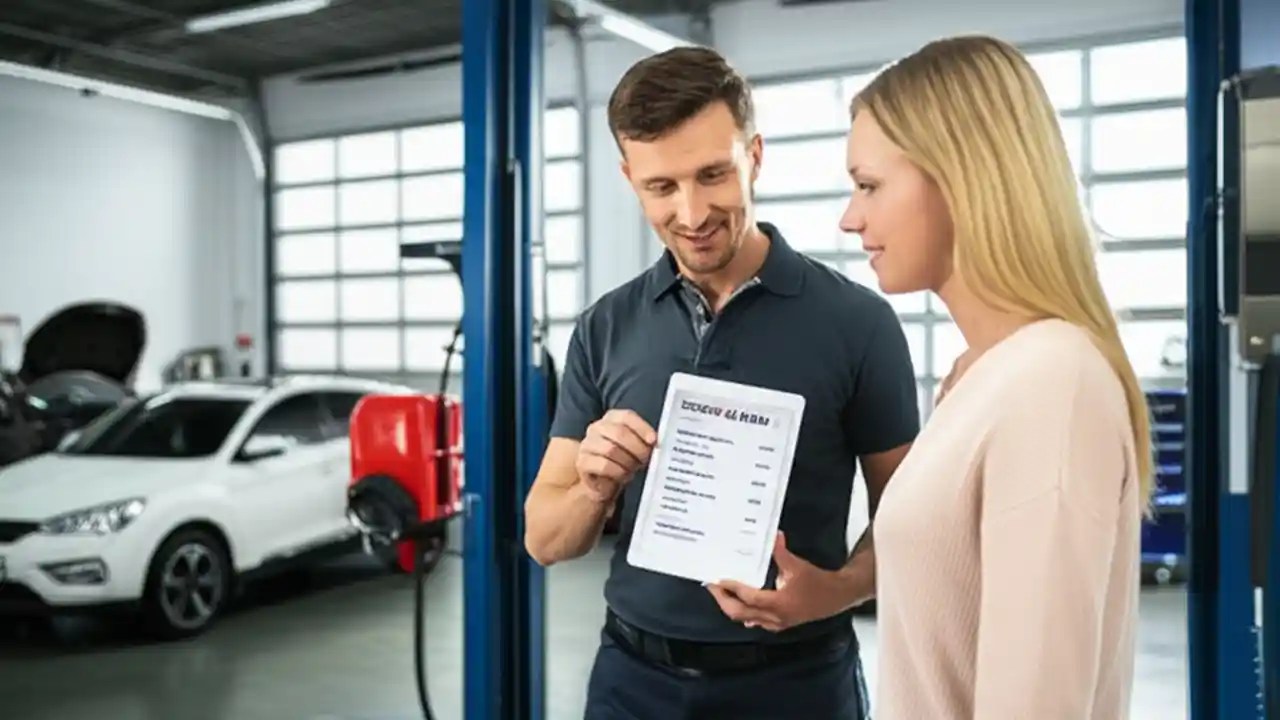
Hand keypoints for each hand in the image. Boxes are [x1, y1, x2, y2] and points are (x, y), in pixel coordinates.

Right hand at [576, 409, 656, 503]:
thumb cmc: (623, 461)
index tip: (654, 441)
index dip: (642, 428)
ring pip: (611, 449)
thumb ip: (644, 441)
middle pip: (619, 432)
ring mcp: (587, 444)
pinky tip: (623, 475)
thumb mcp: (635, 447)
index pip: (627, 417)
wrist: (604, 481)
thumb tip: (655, 442)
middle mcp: (596, 428)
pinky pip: (603, 465)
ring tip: (633, 469)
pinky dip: (618, 472)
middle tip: (645, 459)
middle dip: (637, 447)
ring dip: (627, 461)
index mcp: (611, 418)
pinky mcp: (582, 462)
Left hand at [706, 532, 852, 632]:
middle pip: (740, 613)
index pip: (748, 598)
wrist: (836, 597)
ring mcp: (776, 623)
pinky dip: (744, 613)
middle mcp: (775, 617)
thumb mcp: (798, 565)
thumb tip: (773, 535)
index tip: (718, 579)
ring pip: (746, 619)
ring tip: (721, 592)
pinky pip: (756, 622)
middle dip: (723, 601)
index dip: (732, 589)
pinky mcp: (780, 623)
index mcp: (779, 604)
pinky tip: (739, 604)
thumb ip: (781, 552)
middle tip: (711, 587)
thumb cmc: (818, 582)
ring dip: (731, 607)